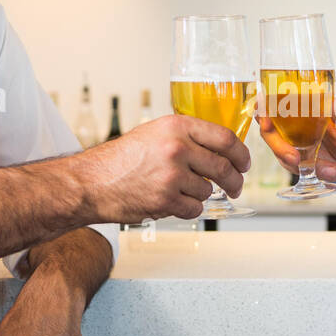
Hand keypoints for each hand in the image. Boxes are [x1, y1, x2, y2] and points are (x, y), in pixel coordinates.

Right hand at [71, 114, 250, 222]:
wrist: (92, 182)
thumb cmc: (121, 159)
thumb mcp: (154, 133)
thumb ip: (186, 137)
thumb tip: (220, 149)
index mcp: (177, 126)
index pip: (225, 138)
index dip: (241, 154)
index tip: (244, 163)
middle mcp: (177, 148)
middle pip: (224, 167)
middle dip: (234, 181)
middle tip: (234, 186)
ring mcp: (172, 175)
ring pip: (207, 190)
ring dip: (199, 194)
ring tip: (178, 190)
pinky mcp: (166, 200)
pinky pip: (194, 208)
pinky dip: (187, 208)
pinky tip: (170, 201)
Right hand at [256, 94, 335, 182]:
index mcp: (298, 109)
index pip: (270, 104)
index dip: (262, 109)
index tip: (265, 119)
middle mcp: (289, 127)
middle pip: (268, 133)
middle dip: (278, 146)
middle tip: (295, 158)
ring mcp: (291, 146)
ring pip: (280, 154)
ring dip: (300, 164)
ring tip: (328, 168)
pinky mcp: (296, 163)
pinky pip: (298, 169)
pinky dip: (318, 171)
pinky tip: (334, 170)